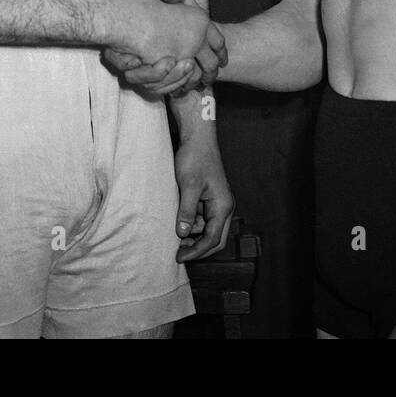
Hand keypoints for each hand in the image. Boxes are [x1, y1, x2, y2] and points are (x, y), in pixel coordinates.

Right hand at [102, 0, 226, 91]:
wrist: (121, 17)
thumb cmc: (138, 2)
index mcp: (200, 19)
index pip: (218, 40)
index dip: (220, 50)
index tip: (222, 57)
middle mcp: (196, 39)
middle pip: (212, 62)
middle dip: (212, 71)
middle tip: (211, 76)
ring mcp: (184, 55)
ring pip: (196, 75)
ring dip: (195, 80)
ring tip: (194, 83)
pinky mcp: (168, 69)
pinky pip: (179, 83)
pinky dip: (179, 86)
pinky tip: (177, 86)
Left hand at [172, 138, 233, 261]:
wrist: (197, 139)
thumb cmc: (195, 159)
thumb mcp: (189, 185)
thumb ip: (187, 211)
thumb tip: (182, 234)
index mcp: (223, 206)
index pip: (213, 239)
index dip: (196, 251)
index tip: (179, 257)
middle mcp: (223, 207)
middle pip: (214, 239)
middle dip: (197, 248)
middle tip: (177, 254)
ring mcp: (216, 203)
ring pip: (206, 230)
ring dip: (192, 236)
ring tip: (172, 238)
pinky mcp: (207, 199)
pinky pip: (201, 219)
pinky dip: (190, 225)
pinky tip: (176, 224)